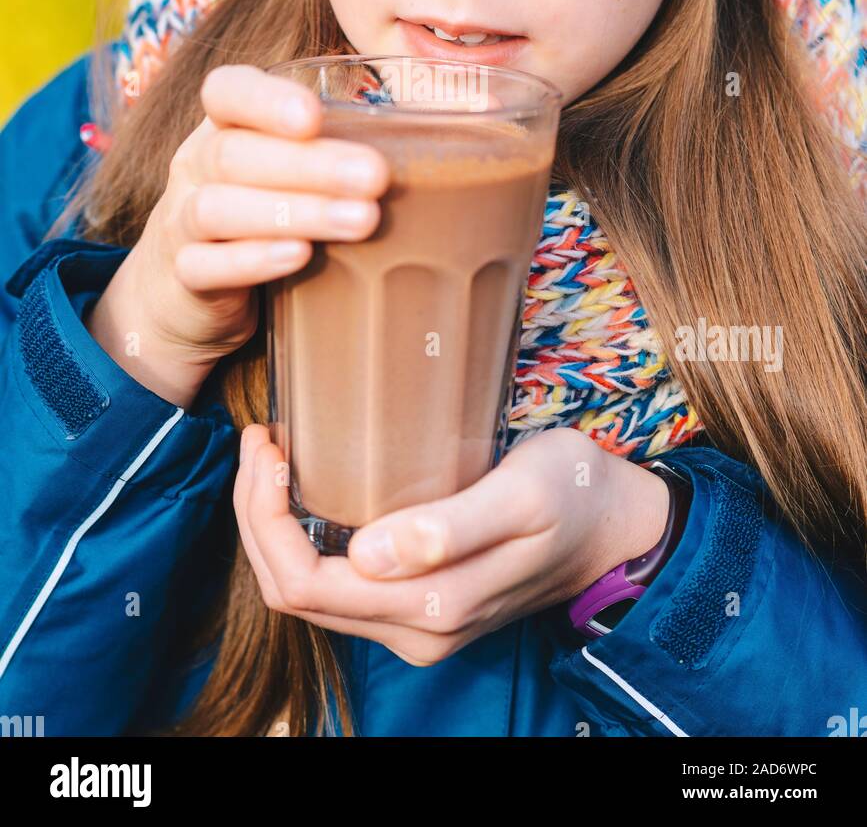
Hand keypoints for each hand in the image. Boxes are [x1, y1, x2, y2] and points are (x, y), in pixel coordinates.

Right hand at [84, 64, 390, 408]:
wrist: (186, 294)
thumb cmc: (263, 213)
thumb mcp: (289, 171)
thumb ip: (340, 148)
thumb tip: (447, 138)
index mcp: (224, 126)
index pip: (226, 91)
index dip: (265, 100)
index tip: (313, 115)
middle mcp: (195, 165)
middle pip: (235, 153)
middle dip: (310, 163)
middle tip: (375, 176)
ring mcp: (179, 221)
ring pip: (219, 208)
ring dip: (295, 211)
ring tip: (360, 222)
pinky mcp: (183, 276)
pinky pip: (206, 266)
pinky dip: (253, 260)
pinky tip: (299, 257)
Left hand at [234, 423, 670, 665]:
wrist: (617, 527)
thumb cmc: (572, 494)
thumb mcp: (520, 497)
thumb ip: (449, 529)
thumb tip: (368, 555)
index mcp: (430, 609)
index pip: (302, 582)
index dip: (265, 518)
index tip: (269, 446)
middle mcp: (414, 631)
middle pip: (292, 592)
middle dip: (258, 516)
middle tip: (262, 440)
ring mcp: (416, 624)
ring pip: (308, 591)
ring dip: (275, 526)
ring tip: (276, 453)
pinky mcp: (421, 604)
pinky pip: (337, 582)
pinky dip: (305, 533)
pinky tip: (311, 482)